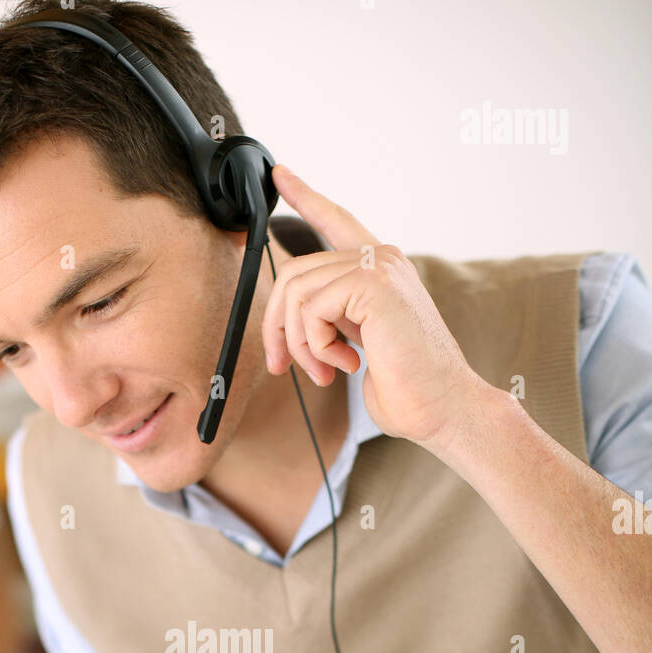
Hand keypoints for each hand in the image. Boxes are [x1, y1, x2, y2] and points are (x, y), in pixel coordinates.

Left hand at [263, 164, 486, 453]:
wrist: (444, 408)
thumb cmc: (407, 388)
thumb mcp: (360, 344)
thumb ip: (333, 316)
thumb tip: (289, 317)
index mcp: (381, 270)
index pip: (337, 222)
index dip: (306, 197)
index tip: (280, 173)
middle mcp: (382, 259)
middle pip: (295, 272)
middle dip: (278, 325)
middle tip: (283, 365)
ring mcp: (380, 267)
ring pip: (297, 292)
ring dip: (299, 344)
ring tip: (324, 373)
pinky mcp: (374, 284)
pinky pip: (310, 308)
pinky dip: (315, 345)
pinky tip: (345, 365)